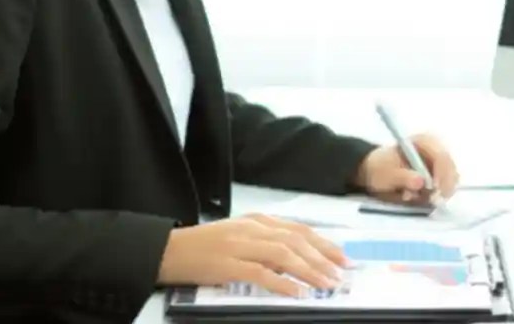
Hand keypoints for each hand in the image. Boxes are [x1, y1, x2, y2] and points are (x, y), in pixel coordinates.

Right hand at [157, 214, 346, 296]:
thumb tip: (298, 259)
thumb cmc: (206, 246)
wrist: (170, 250)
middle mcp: (252, 229)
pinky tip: (297, 292)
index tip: (342, 258)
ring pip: (284, 254)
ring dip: (309, 270)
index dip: (324, 244)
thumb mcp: (240, 235)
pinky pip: (261, 273)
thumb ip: (267, 242)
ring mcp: (240, 245)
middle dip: (323, 258)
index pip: (299, 230)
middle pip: (296, 241)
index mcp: (257, 220)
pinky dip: (282, 283)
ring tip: (326, 284)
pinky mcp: (228, 264)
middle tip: (341, 274)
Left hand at [353, 133, 458, 204]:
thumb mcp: (387, 174)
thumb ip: (403, 177)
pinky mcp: (441, 174)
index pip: (441, 156)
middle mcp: (436, 148)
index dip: (442, 174)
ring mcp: (440, 162)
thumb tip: (420, 182)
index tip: (434, 190)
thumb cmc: (381, 168)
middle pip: (451, 168)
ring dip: (440, 192)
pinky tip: (425, 198)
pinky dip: (439, 194)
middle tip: (432, 201)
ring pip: (452, 179)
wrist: (377, 172)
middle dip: (444, 186)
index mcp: (423, 141)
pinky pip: (448, 186)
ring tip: (422, 198)